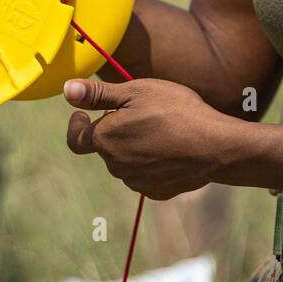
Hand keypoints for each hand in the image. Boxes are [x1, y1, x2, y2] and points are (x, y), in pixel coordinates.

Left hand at [64, 76, 237, 199]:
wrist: (215, 146)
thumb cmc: (176, 111)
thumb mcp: (136, 91)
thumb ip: (98, 94)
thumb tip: (67, 90)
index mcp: (106, 140)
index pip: (75, 139)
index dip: (76, 124)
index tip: (83, 114)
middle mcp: (116, 165)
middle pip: (106, 147)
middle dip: (115, 130)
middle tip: (142, 111)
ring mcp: (136, 181)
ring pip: (125, 161)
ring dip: (133, 146)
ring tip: (161, 128)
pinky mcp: (156, 191)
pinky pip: (145, 174)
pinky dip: (152, 161)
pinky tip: (172, 148)